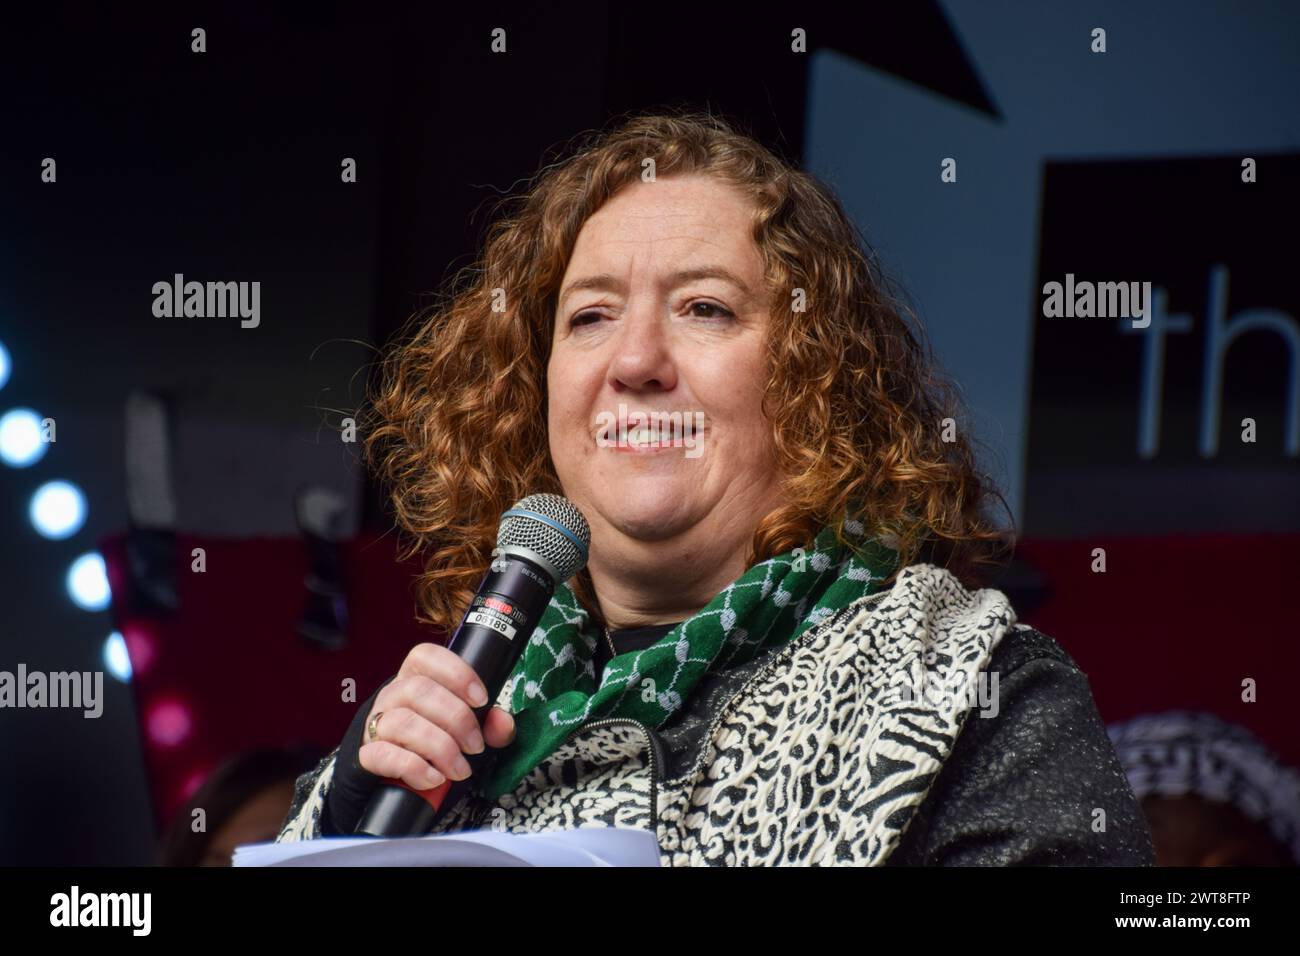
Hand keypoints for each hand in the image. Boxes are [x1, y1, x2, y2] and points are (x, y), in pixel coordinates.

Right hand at [359, 643, 515, 790]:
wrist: (397, 774)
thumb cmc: (437, 739)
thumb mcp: (467, 728)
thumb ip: (489, 723)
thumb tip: (503, 723)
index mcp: (416, 678)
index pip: (425, 656)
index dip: (456, 672)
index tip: (481, 698)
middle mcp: (393, 696)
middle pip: (418, 690)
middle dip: (456, 719)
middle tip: (476, 746)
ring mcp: (377, 724)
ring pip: (402, 722)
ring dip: (440, 748)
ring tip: (460, 769)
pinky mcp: (368, 755)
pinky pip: (384, 754)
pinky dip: (414, 767)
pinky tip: (435, 778)